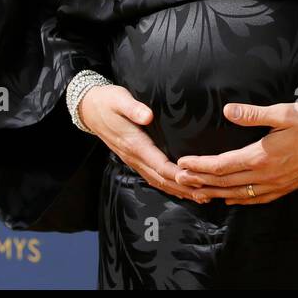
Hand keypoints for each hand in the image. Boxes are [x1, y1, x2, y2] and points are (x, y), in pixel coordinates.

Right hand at [78, 85, 210, 203]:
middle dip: (185, 188)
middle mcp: (134, 157)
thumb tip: (147, 116)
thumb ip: (133, 108)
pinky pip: (153, 178)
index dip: (178, 174)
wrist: (88, 108)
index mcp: (134, 144)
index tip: (197, 179)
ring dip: (180, 191)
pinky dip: (169, 186)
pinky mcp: (134, 159)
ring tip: (201, 197)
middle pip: (163, 179)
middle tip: (208, 194)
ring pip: (158, 182)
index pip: (160, 165)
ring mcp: (133, 161)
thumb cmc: (107, 101)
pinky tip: (181, 190)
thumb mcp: (119, 99)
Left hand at [172, 101, 297, 204]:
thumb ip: (254, 114)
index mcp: (261, 155)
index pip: (222, 165)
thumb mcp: (284, 112)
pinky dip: (240, 200)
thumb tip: (227, 111)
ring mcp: (276, 184)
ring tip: (197, 190)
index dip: (199, 166)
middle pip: (225, 182)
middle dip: (200, 180)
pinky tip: (231, 199)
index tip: (182, 163)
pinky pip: (257, 199)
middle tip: (178, 179)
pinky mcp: (285, 188)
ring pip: (238, 194)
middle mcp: (265, 175)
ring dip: (215, 192)